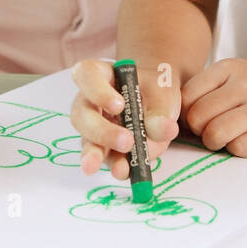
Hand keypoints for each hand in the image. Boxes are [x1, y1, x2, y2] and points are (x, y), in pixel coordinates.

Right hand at [70, 59, 179, 179]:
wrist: (160, 104)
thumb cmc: (154, 89)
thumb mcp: (162, 92)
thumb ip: (160, 109)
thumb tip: (164, 129)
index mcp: (100, 75)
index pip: (86, 75)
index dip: (97, 91)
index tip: (118, 105)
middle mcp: (89, 101)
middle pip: (82, 114)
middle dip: (102, 131)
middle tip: (126, 141)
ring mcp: (93, 127)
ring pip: (87, 140)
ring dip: (100, 155)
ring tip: (119, 169)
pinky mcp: (103, 149)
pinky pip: (105, 159)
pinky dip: (117, 166)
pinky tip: (126, 172)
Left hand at [181, 59, 246, 156]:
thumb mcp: (237, 75)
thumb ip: (208, 91)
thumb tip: (175, 120)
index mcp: (228, 68)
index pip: (186, 96)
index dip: (186, 114)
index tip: (198, 120)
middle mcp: (243, 85)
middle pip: (198, 117)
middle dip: (199, 131)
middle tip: (212, 131)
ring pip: (214, 133)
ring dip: (215, 142)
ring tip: (227, 138)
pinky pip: (238, 148)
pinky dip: (237, 149)